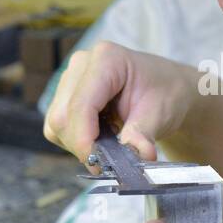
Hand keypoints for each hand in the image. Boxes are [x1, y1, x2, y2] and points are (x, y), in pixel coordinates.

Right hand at [44, 42, 193, 167]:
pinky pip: (57, 127)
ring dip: (79, 143)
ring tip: (111, 142)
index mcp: (107, 59)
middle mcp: (82, 64)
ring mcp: (70, 78)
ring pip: (56, 124)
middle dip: (82, 144)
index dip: (84, 138)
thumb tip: (139, 154)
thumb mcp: (161, 113)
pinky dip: (76, 140)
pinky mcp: (64, 95)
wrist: (165, 89)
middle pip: (62, 116)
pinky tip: (101, 136)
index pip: (81, 104)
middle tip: (110, 161)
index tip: (98, 163)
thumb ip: (144, 133)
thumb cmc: (165, 93)